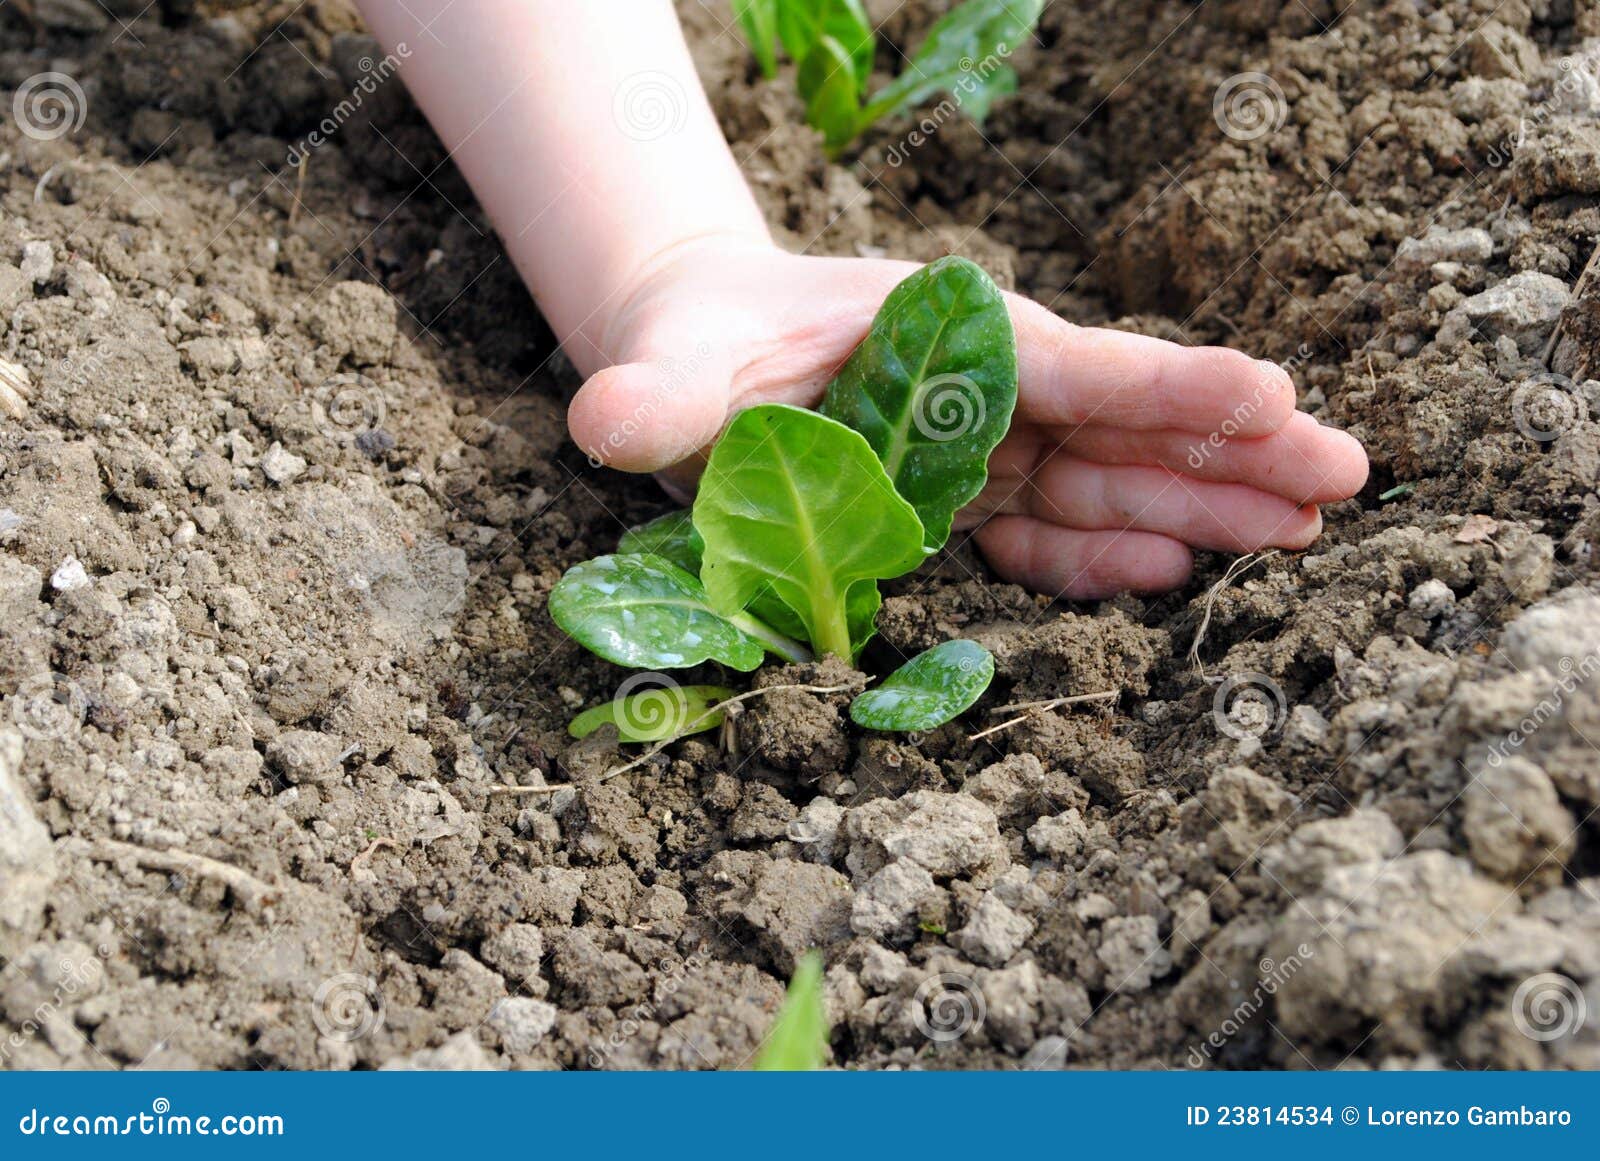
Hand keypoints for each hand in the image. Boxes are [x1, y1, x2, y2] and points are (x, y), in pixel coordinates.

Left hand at [568, 234, 1368, 597]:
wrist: (690, 355)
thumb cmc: (694, 345)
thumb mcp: (674, 368)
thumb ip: (656, 396)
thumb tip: (603, 420)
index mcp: (950, 343)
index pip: (1079, 370)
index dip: (1172, 389)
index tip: (1274, 397)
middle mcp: (983, 396)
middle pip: (1126, 425)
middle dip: (1232, 449)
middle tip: (1345, 476)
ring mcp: (981, 451)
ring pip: (1105, 482)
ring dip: (1197, 507)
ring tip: (1298, 534)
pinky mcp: (959, 501)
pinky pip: (1043, 534)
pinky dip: (1103, 555)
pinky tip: (1168, 573)